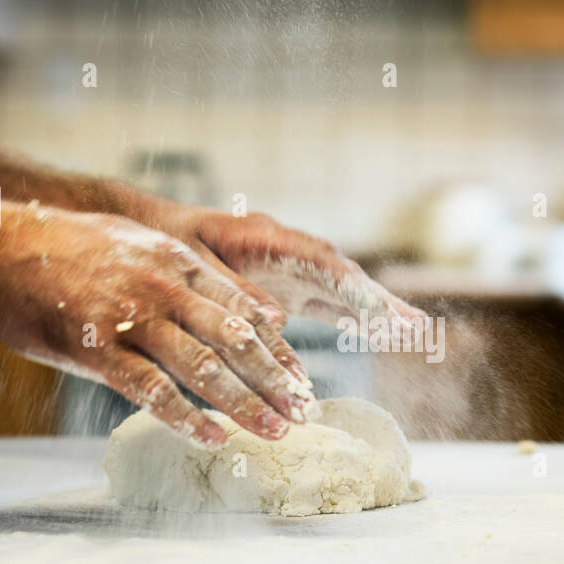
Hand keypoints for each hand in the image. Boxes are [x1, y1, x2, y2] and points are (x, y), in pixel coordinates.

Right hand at [0, 204, 313, 446]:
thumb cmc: (70, 252)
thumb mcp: (141, 247)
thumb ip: (193, 278)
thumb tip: (247, 310)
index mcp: (178, 261)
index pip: (243, 311)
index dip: (278, 350)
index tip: (303, 381)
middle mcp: (162, 285)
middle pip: (234, 340)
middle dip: (274, 381)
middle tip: (304, 414)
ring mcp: (129, 315)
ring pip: (202, 366)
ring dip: (244, 403)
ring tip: (274, 432)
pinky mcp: (94, 346)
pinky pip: (150, 388)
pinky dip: (185, 417)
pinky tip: (212, 439)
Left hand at [142, 205, 427, 338]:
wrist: (146, 228)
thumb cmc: (162, 241)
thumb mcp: (188, 262)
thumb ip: (232, 289)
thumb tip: (276, 319)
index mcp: (263, 237)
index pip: (319, 262)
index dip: (353, 289)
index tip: (380, 311)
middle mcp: (286, 249)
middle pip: (343, 276)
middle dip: (380, 301)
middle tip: (417, 328)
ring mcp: (290, 268)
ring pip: (342, 290)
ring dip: (377, 311)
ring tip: (416, 334)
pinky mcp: (286, 285)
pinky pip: (327, 302)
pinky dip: (354, 318)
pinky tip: (381, 335)